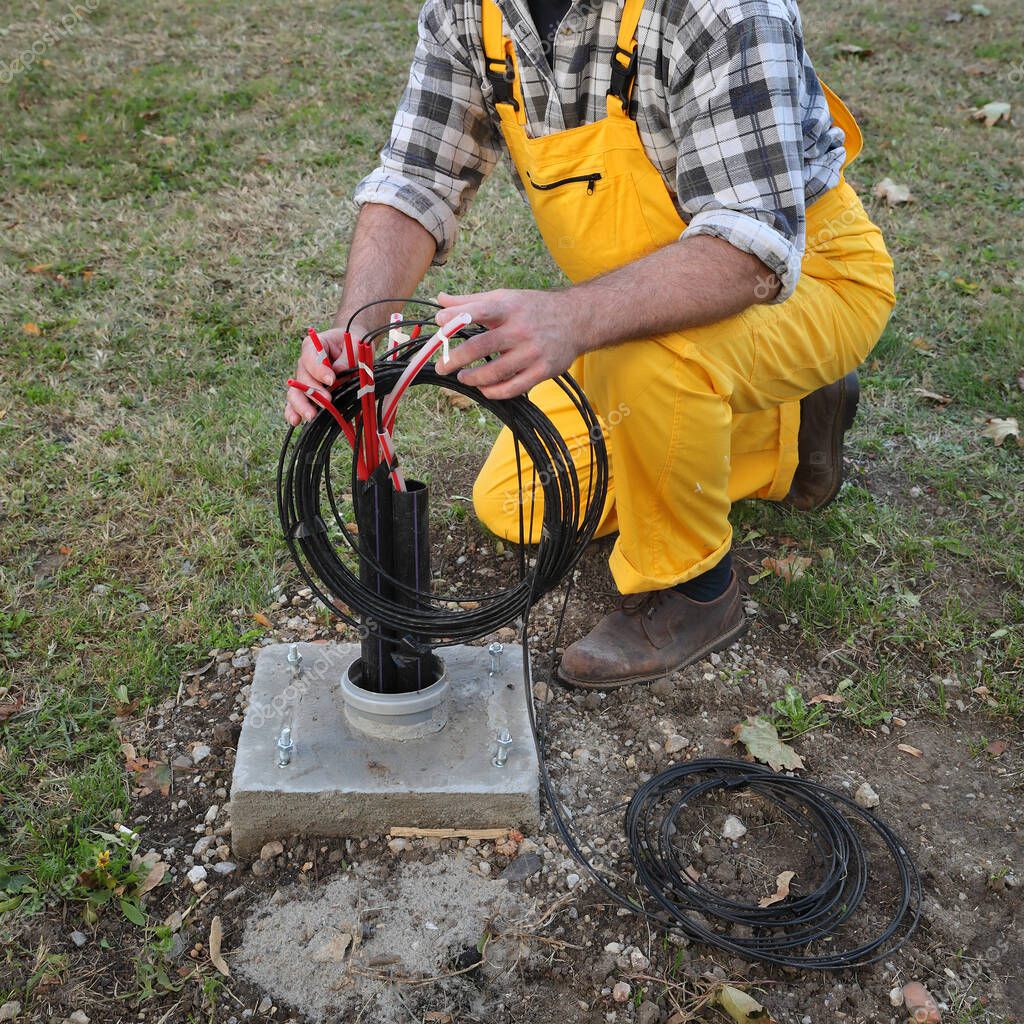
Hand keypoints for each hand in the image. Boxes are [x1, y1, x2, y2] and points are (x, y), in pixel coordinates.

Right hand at [284, 325, 362, 424]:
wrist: (352, 350)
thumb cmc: (353, 345)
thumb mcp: (356, 345)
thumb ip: (347, 358)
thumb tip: (338, 372)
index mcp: (314, 346)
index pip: (310, 357)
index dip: (319, 369)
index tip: (331, 380)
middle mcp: (304, 363)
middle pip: (302, 378)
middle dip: (313, 391)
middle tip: (327, 400)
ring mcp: (304, 380)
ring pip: (295, 393)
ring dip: (301, 405)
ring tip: (311, 416)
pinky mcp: (306, 394)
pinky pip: (295, 403)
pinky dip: (293, 412)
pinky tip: (296, 421)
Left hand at [434, 288, 581, 398]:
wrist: (577, 319)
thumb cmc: (533, 308)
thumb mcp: (505, 297)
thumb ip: (471, 302)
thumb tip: (439, 301)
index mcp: (509, 307)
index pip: (478, 312)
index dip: (455, 318)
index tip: (439, 324)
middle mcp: (521, 329)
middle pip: (481, 346)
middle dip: (456, 358)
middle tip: (442, 366)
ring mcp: (532, 352)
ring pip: (495, 372)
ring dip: (472, 378)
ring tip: (462, 377)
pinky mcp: (542, 371)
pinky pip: (513, 387)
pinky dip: (493, 391)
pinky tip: (483, 388)